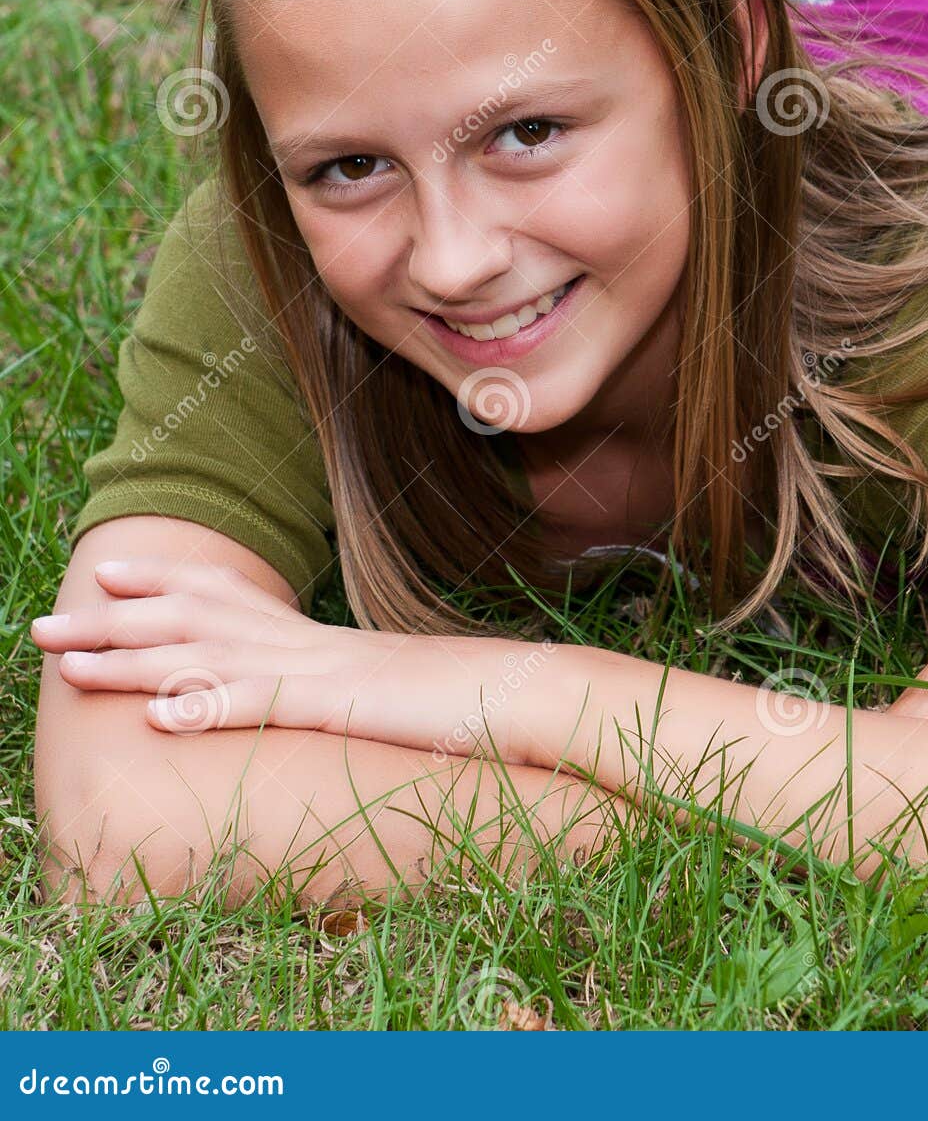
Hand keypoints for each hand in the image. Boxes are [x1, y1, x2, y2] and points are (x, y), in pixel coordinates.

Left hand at [29, 557, 554, 762]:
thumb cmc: (460, 697)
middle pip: (195, 621)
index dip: (163, 579)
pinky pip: (267, 705)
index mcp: (314, 637)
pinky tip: (159, 715)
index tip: (108, 569)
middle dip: (113, 622)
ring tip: (67, 661)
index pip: (227, 595)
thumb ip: (340, 683)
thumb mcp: (384, 689)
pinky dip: (209, 707)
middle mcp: (305, 642)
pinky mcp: (339, 706)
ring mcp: (319, 670)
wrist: (522, 690)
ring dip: (131, 661)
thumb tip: (317, 689)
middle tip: (42, 622)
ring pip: (208, 657)